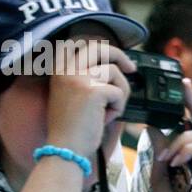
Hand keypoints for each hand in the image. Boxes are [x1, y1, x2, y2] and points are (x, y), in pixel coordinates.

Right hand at [45, 42, 133, 158]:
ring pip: (114, 72)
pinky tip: (104, 119)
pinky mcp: (93, 91)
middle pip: (100, 48)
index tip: (111, 55)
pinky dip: (118, 108)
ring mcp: (79, 78)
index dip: (99, 46)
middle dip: (120, 56)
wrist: (65, 149)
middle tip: (131, 68)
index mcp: (59, 70)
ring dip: (119, 93)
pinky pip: (119, 92)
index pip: (78, 43)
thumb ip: (88, 78)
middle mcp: (67, 70)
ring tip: (107, 110)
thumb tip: (114, 67)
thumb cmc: (72, 128)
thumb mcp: (73, 95)